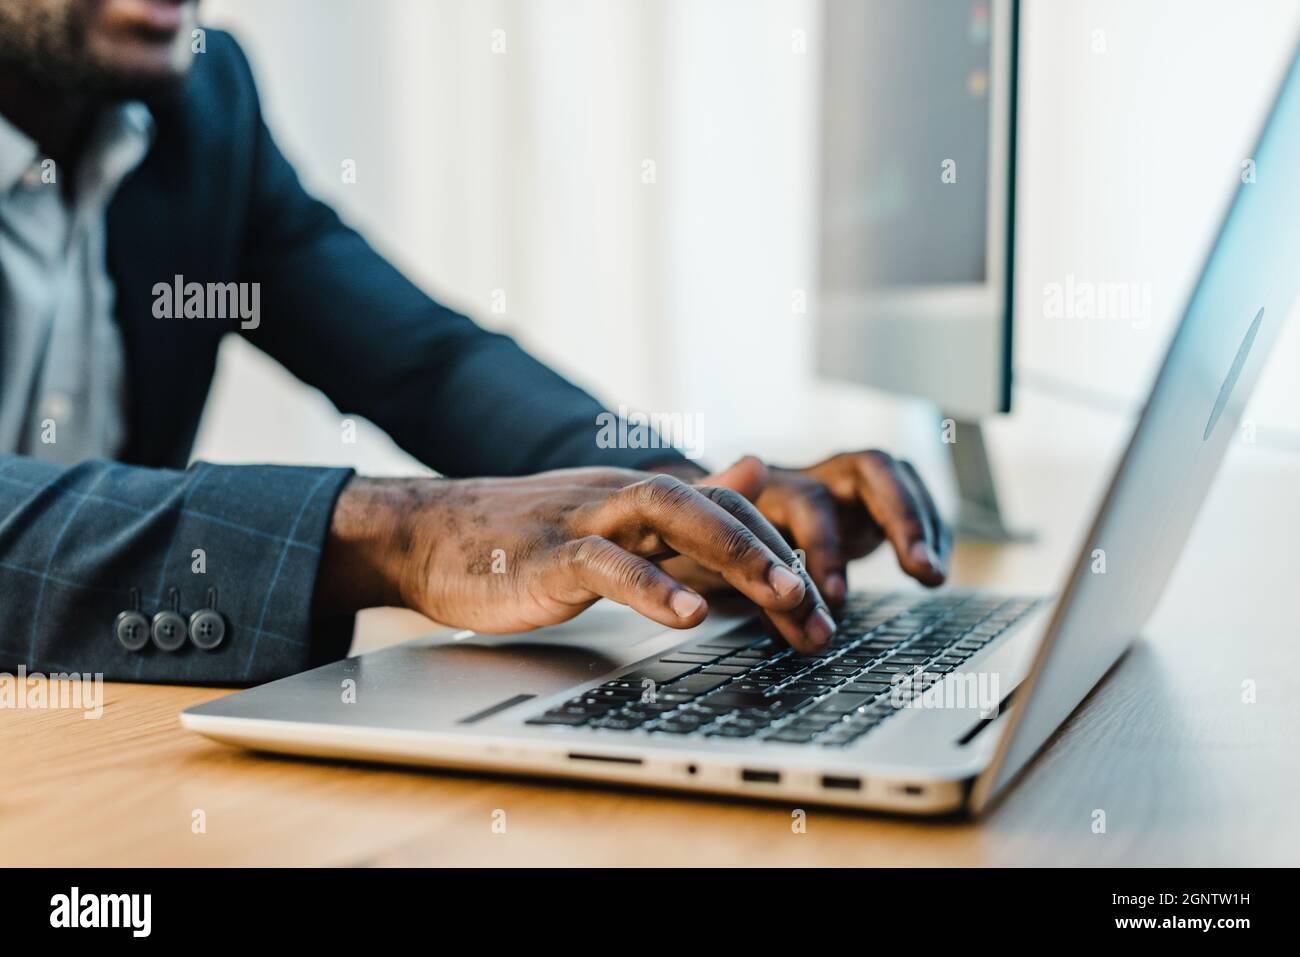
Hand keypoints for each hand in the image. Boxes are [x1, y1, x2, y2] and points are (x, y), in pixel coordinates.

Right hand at [314, 468, 836, 651]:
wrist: (426, 535)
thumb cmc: (518, 543)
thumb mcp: (609, 528)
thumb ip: (679, 519)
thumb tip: (751, 491)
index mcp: (639, 499)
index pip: (730, 509)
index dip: (782, 550)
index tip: (823, 605)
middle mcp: (621, 498)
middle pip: (716, 505)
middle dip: (777, 553)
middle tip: (824, 610)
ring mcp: (583, 519)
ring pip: (671, 513)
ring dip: (735, 552)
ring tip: (785, 595)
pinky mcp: (545, 553)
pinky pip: (605, 560)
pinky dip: (651, 585)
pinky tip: (688, 616)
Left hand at [659, 452, 949, 604]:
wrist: (723, 520)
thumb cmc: (723, 544)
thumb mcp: (720, 556)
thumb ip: (745, 572)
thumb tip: (773, 618)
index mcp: (770, 489)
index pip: (808, 505)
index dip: (825, 548)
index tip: (836, 598)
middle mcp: (812, 476)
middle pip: (867, 468)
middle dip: (899, 517)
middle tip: (919, 567)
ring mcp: (842, 481)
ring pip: (892, 474)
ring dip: (920, 521)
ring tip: (932, 573)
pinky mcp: (866, 496)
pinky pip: (907, 494)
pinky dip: (927, 528)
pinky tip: (933, 568)